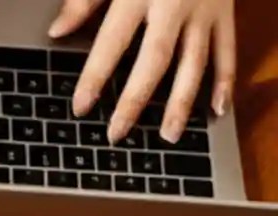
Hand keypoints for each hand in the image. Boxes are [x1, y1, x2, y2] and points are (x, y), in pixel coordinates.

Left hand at [48, 0, 235, 143]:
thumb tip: (56, 30)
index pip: (112, 43)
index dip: (94, 77)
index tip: (80, 106)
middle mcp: (173, 7)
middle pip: (154, 60)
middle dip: (135, 100)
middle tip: (117, 132)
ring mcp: (204, 12)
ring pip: (195, 63)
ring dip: (181, 102)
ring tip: (168, 134)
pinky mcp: (225, 13)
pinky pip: (228, 51)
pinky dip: (225, 82)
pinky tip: (216, 110)